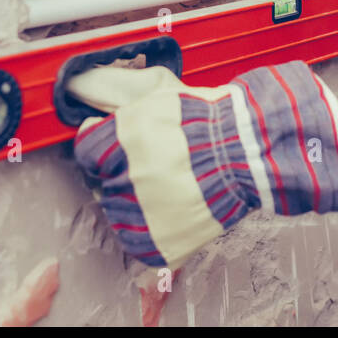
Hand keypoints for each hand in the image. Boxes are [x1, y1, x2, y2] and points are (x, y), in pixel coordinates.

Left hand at [68, 60, 337, 269]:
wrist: (251, 152)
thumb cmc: (210, 120)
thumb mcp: (159, 93)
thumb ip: (119, 100)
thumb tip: (87, 99)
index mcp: (122, 138)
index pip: (86, 150)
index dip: (104, 146)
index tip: (123, 147)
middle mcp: (126, 178)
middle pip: (103, 182)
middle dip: (124, 172)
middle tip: (159, 163)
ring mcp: (142, 215)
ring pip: (118, 212)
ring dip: (135, 202)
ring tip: (170, 186)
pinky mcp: (159, 244)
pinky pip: (138, 242)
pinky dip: (150, 230)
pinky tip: (170, 210)